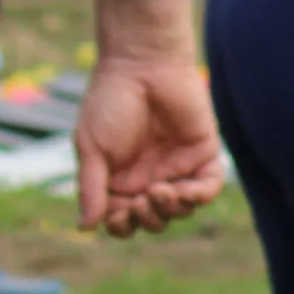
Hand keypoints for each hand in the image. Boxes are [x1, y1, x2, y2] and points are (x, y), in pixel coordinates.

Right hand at [76, 52, 223, 236]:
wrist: (142, 65)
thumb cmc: (111, 102)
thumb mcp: (93, 148)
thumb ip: (91, 188)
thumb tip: (84, 227)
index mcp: (118, 180)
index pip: (122, 220)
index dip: (121, 226)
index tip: (118, 215)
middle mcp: (148, 178)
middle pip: (153, 220)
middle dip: (147, 219)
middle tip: (141, 199)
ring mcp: (176, 168)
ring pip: (181, 210)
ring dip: (171, 210)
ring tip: (160, 191)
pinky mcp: (202, 155)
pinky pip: (208, 187)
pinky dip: (200, 196)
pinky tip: (184, 191)